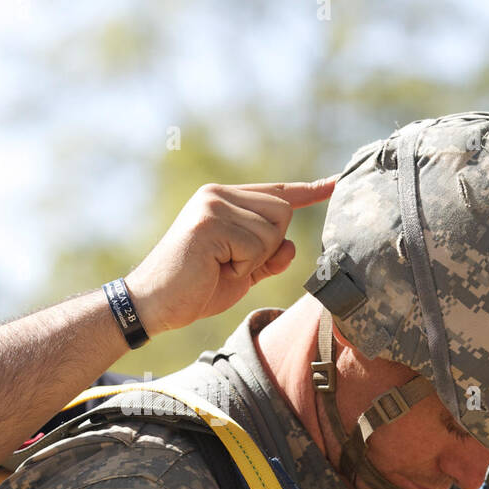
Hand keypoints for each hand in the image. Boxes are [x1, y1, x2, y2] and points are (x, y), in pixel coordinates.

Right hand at [124, 177, 336, 334]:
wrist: (152, 305)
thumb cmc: (193, 290)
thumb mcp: (241, 273)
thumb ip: (267, 257)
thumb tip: (290, 246)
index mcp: (224, 199)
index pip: (276, 192)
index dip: (309, 191)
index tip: (336, 183)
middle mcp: (218, 194)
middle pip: (282, 212)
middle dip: (269, 248)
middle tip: (231, 265)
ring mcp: (213, 204)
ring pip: (272, 230)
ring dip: (254, 260)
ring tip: (219, 267)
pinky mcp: (210, 221)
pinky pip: (256, 245)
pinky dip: (243, 266)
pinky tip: (214, 269)